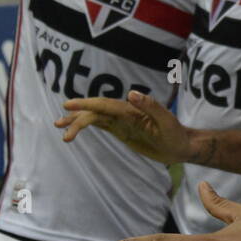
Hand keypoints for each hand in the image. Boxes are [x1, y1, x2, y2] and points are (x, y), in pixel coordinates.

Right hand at [56, 91, 191, 164]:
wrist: (182, 146)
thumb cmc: (176, 135)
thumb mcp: (167, 122)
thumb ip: (150, 106)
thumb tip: (131, 93)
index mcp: (131, 110)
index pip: (104, 105)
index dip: (86, 104)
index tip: (69, 105)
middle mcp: (124, 113)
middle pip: (95, 111)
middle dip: (76, 116)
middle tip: (59, 124)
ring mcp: (122, 122)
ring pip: (95, 118)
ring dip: (77, 121)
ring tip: (60, 127)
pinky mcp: (122, 131)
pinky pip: (101, 125)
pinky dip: (87, 126)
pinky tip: (75, 129)